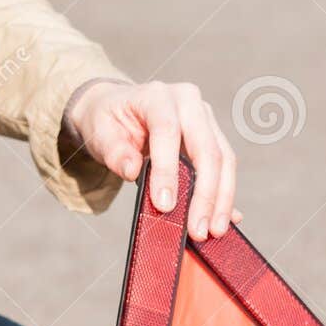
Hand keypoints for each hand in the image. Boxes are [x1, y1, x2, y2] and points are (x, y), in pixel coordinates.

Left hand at [62, 79, 239, 240]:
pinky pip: (225, 167)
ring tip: (213, 230)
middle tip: (198, 228)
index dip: (168, 169)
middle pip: (206, 149)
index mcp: (157, 96)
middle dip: (205, 193)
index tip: (164, 205)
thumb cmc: (108, 120)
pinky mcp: (212, 136)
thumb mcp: (99, 132)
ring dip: (221, 198)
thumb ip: (114, 151)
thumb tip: (132, 171)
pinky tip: (226, 218)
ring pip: (223, 159)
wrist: (117, 107)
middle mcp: (188, 102)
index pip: (167, 131)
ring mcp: (205, 118)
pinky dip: (224, 194)